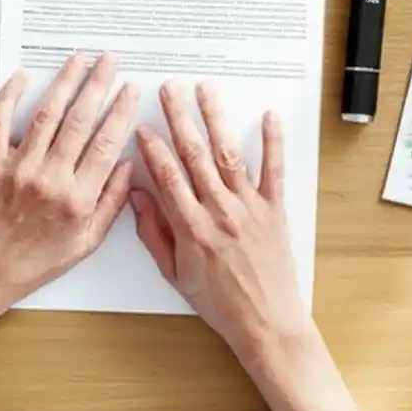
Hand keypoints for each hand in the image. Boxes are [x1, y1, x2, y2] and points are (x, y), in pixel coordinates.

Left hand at [0, 52, 139, 316]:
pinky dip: (10, 96)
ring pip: (46, 115)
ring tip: (78, 59)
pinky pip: (0, 123)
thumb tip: (130, 166)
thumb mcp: (87, 242)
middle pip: (80, 120)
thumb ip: (112, 203)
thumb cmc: (37, 262)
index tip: (131, 89)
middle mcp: (50, 179)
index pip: (107, 143)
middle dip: (98, 85)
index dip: (122, 111)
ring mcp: (19, 169)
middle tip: (110, 60)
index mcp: (78, 199)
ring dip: (65, 82)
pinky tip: (23, 76)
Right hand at [132, 82, 371, 410]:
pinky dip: (273, 141)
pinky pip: (274, 169)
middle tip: (169, 89)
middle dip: (179, 118)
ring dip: (215, 118)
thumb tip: (137, 195)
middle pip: (194, 155)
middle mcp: (220, 212)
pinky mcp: (274, 209)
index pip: (167, 176)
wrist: (265, 321)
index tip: (142, 125)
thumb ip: (154, 232)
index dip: (153, 147)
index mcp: (191, 228)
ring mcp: (249, 207)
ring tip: (205, 90)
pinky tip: (268, 116)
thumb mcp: (174, 273)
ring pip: (228, 154)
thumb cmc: (219, 302)